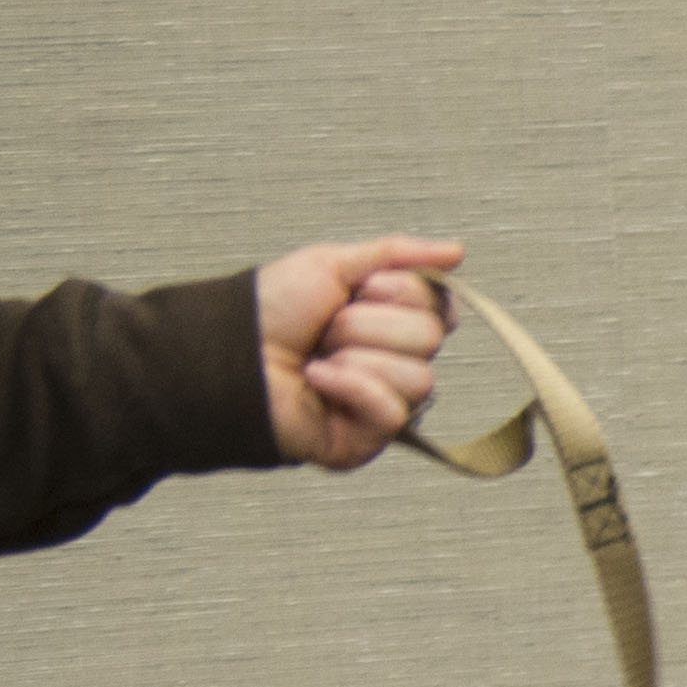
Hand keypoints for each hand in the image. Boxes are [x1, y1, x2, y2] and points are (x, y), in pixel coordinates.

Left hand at [258, 235, 463, 468]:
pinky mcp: (370, 436)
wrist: (229, 353)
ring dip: (358, 359)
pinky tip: (317, 381)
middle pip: (430, 339)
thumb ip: (396, 254)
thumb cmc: (269, 312)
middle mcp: (396, 360)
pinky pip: (393, 411)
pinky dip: (350, 388)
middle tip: (327, 328)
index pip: (441, 305)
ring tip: (318, 359)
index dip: (401, 292)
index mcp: (393, 319)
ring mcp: (386, 400)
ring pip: (419, 378)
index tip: (359, 289)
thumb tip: (458, 251)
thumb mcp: (332, 263)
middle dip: (368, 325)